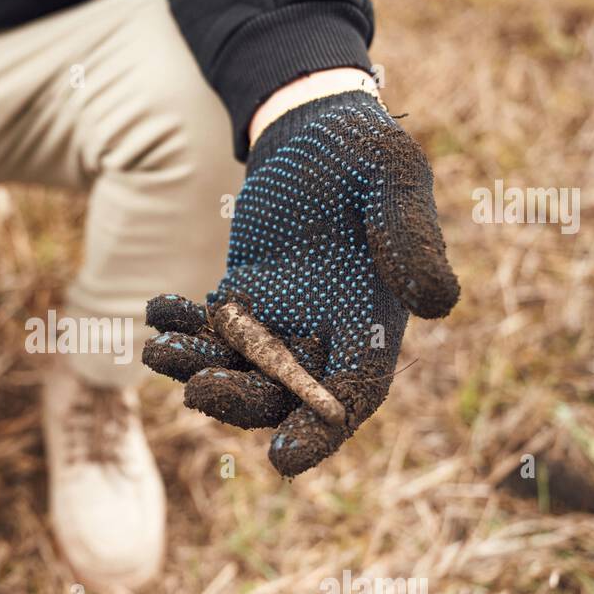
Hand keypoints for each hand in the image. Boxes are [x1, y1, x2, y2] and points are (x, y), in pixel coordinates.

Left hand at [143, 90, 458, 476]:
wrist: (317, 134)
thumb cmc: (366, 155)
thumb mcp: (396, 181)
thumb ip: (412, 239)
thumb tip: (437, 304)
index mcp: (371, 324)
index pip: (351, 396)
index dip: (320, 431)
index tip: (283, 459)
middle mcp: (324, 336)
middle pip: (282, 395)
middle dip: (241, 403)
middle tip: (199, 393)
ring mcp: (278, 323)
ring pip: (237, 370)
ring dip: (197, 369)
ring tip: (158, 351)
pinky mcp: (242, 300)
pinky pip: (209, 332)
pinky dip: (182, 329)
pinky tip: (155, 310)